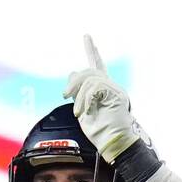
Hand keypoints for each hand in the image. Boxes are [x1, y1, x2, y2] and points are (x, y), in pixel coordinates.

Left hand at [64, 35, 141, 163]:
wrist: (113, 145)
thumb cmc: (100, 133)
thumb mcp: (83, 110)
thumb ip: (78, 93)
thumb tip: (71, 75)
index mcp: (103, 90)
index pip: (97, 66)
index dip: (91, 51)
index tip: (87, 37)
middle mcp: (111, 86)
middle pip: (89, 71)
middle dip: (74, 82)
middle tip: (64, 95)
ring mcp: (115, 89)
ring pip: (90, 79)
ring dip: (79, 96)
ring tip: (78, 112)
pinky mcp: (117, 94)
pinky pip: (95, 86)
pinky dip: (87, 99)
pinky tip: (87, 110)